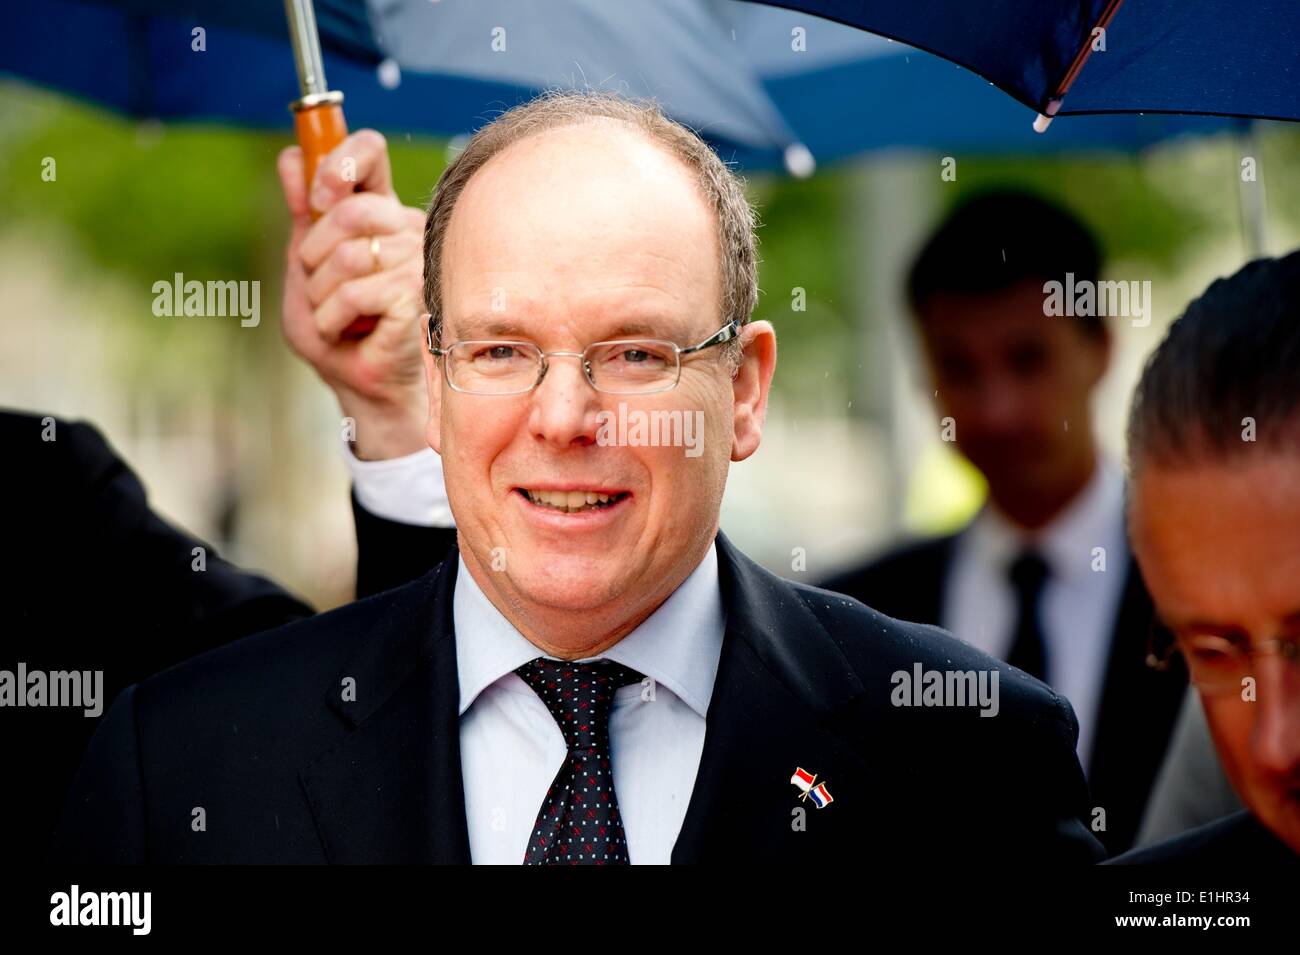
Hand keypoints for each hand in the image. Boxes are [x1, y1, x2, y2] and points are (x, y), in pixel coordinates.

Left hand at [277, 129, 428, 459]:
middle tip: (319, 284)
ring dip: (321, 295)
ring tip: (335, 315)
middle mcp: (407, 229)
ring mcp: (418, 262)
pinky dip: (333, 319)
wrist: (359, 382)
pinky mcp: (417, 298)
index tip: (317, 199)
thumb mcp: (305, 264)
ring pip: (348, 257)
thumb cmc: (338, 326)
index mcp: (381, 211)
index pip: (370, 152)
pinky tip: (345, 331)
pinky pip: (356, 294)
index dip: (338, 164)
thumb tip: (289, 157)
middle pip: (348, 209)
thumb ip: (301, 212)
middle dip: (313, 253)